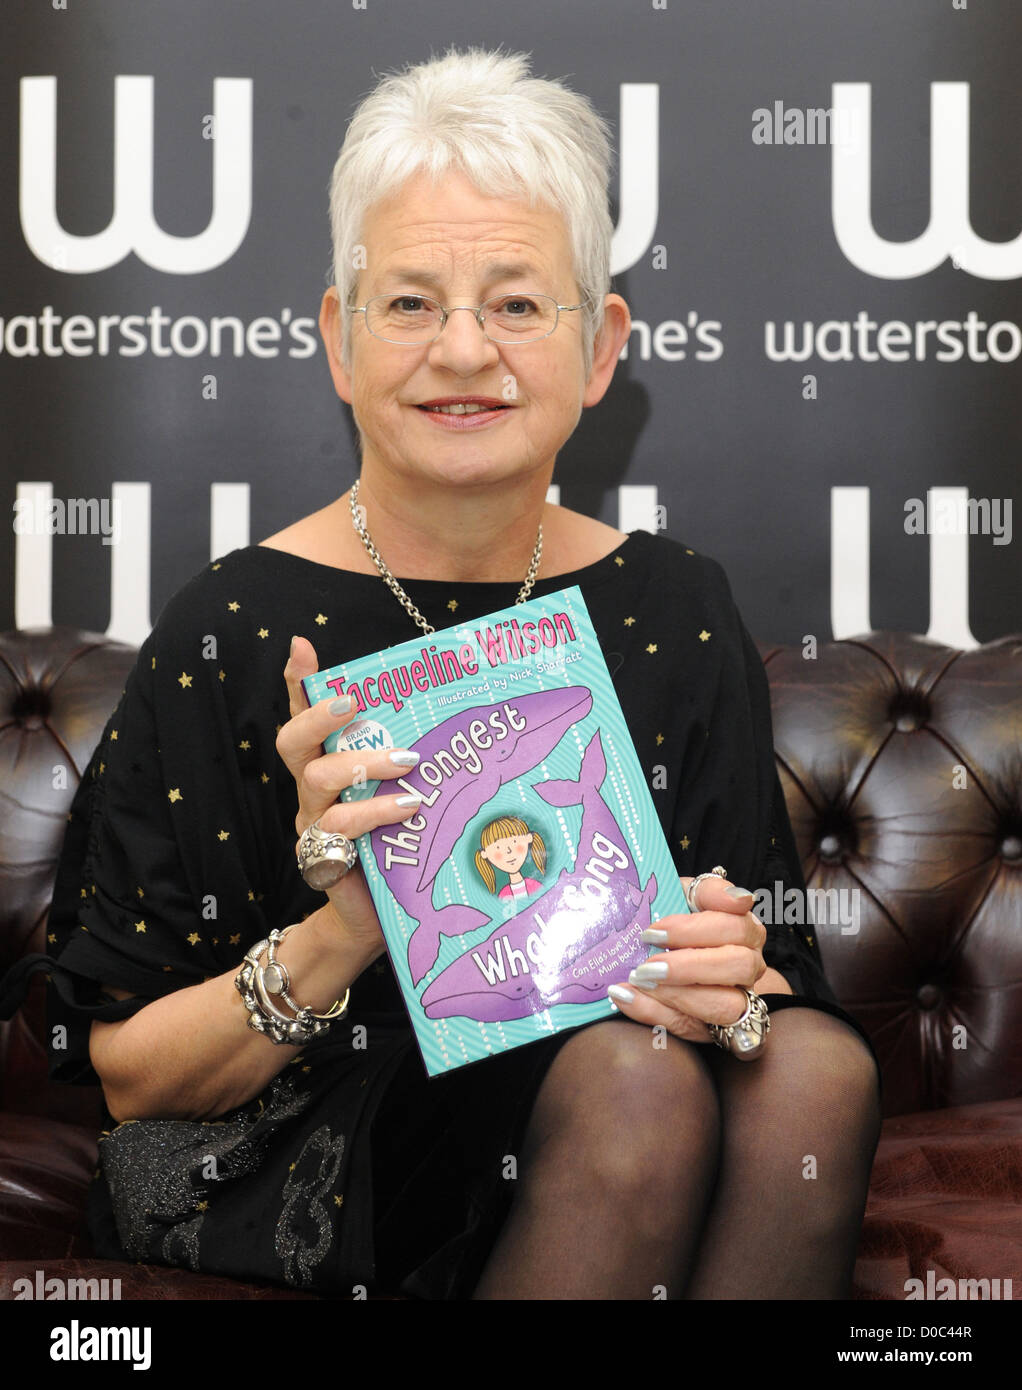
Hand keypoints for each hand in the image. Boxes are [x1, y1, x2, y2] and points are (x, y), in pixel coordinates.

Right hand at [276, 635, 422, 952]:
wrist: (376, 918)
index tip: (302, 646)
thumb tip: (449, 713)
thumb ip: (410, 758)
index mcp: (327, 767)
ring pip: (317, 780)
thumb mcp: (403, 794)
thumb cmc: (396, 846)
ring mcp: (314, 824)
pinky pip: (339, 828)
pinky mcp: (325, 858)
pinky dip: (374, 814)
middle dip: (320, 716)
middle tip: (353, 702)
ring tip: (407, 762)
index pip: (304, 717)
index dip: (298, 683)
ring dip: (363, 765)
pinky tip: (407, 808)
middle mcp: (312, 792)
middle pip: (294, 743)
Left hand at [607, 873, 786, 1043]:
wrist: (670, 955)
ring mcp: (736, 999)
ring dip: (677, 995)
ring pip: (725, 1005)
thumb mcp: (685, 894)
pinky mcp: (712, 1027)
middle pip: (738, 965)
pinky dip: (654, 1012)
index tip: (654, 929)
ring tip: (639, 980)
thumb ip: (708, 890)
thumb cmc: (678, 919)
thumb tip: (738, 897)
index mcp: (744, 927)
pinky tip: (625, 996)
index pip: (736, 924)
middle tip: (647, 963)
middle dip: (688, 965)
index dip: (695, 929)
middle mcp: (748, 964)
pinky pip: (690, 1027)